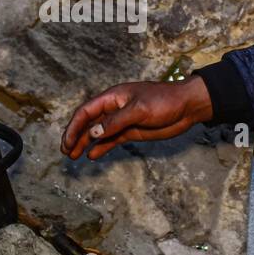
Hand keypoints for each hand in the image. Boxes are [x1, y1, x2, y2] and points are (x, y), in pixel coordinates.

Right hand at [61, 76, 212, 160]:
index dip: (74, 126)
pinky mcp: (131, 131)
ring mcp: (122, 121)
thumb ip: (115, 122)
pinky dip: (101, 147)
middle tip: (66, 152)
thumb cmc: (164, 101)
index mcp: (112, 98)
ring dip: (85, 143)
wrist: (187, 107)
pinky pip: (111, 140)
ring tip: (74, 156)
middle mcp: (113, 109)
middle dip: (75, 136)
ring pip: (98, 133)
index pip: (86, 112)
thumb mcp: (139, 110)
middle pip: (88, 123)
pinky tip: (93, 155)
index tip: (67, 142)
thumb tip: (93, 133)